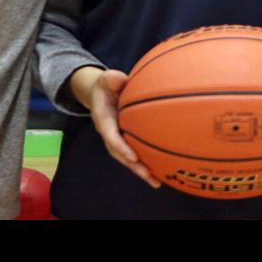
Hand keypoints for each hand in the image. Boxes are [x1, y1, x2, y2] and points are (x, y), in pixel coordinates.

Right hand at [72, 66, 161, 188]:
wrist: (100, 93)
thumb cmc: (107, 85)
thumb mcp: (106, 78)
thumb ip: (112, 79)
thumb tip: (121, 79)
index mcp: (103, 119)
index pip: (111, 136)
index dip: (120, 147)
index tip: (132, 156)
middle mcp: (109, 133)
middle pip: (120, 153)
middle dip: (133, 165)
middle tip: (147, 174)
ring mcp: (117, 139)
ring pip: (127, 158)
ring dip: (141, 171)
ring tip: (156, 182)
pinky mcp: (125, 141)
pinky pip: (135, 154)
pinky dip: (146, 164)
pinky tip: (161, 173)